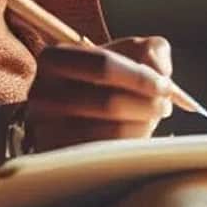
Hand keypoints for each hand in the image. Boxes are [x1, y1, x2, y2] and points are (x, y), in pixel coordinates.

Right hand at [25, 35, 173, 151]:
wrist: (74, 114)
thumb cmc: (106, 80)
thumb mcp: (126, 53)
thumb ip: (150, 50)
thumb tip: (161, 69)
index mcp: (53, 58)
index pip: (103, 65)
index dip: (141, 77)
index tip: (165, 85)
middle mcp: (42, 94)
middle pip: (108, 102)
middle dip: (148, 104)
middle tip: (165, 105)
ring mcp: (45, 130)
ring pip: (110, 132)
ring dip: (144, 125)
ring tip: (153, 118)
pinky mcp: (57, 156)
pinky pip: (105, 155)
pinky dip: (131, 144)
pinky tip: (138, 133)